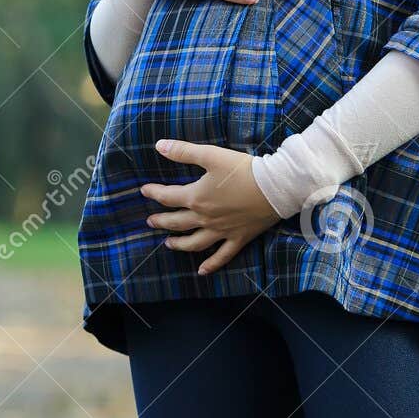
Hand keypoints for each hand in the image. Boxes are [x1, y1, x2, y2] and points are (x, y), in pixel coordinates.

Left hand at [140, 138, 281, 273]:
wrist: (274, 187)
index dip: (154, 193)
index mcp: (197, 197)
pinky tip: (201, 271)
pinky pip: (221, 256)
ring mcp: (221, 231)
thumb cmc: (243, 170)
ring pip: (194, 243)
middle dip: (161, 221)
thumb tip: (159, 146)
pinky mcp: (238, 238)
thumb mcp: (211, 155)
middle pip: (177, 222)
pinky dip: (210, 265)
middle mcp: (205, 218)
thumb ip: (184, 151)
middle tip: (150, 221)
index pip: (168, 197)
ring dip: (179, 244)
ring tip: (168, 244)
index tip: (144, 191)